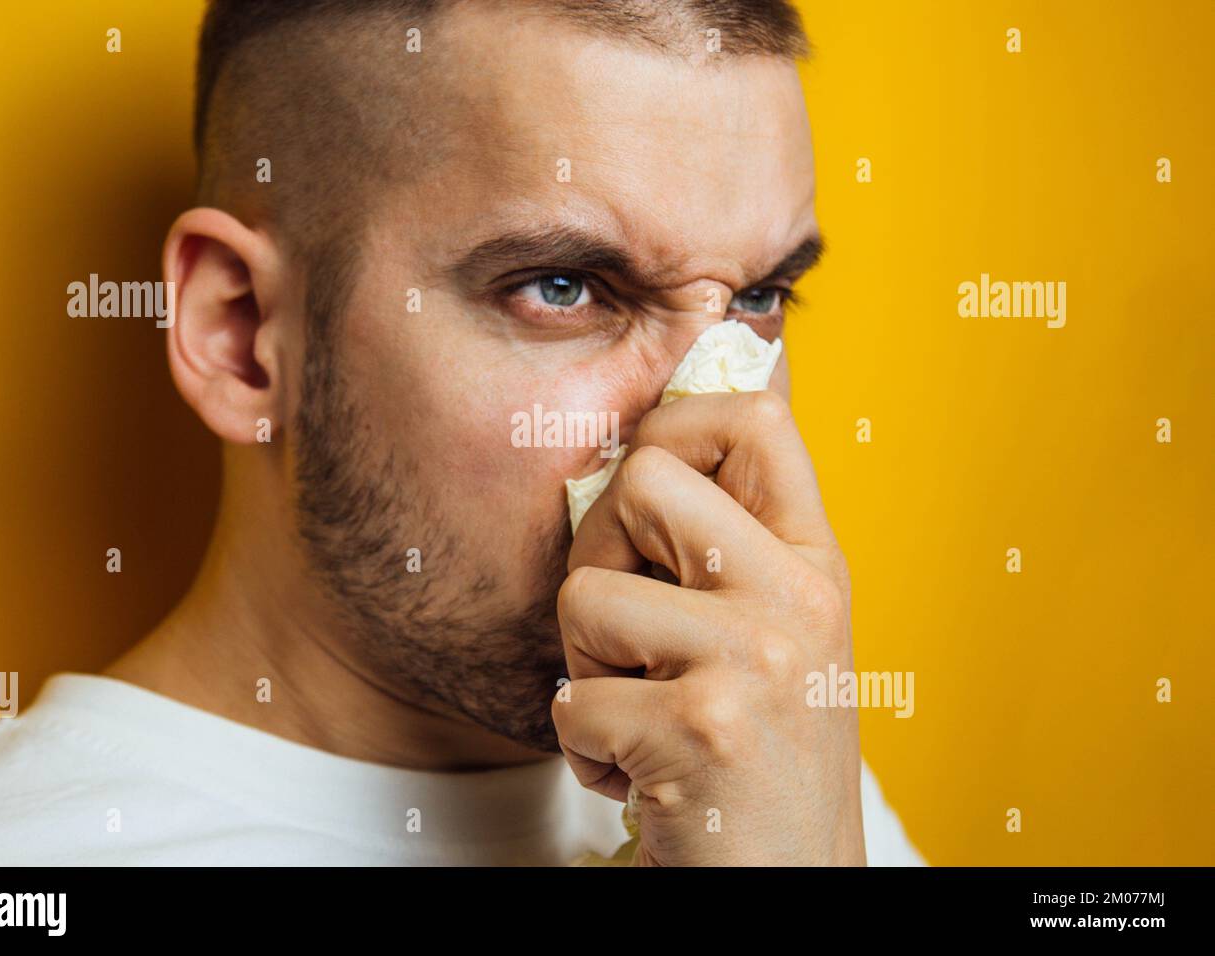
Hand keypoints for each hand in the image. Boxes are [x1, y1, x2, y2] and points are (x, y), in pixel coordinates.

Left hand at [553, 390, 865, 865]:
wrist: (792, 886)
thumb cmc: (766, 760)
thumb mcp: (782, 636)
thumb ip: (732, 546)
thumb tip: (651, 439)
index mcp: (815, 565)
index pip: (754, 418)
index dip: (674, 423)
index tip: (643, 478)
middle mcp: (795, 598)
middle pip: (641, 480)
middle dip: (597, 550)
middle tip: (622, 625)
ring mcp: (751, 660)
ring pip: (584, 595)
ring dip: (585, 669)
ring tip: (641, 715)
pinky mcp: (699, 729)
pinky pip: (568, 702)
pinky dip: (584, 750)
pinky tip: (642, 775)